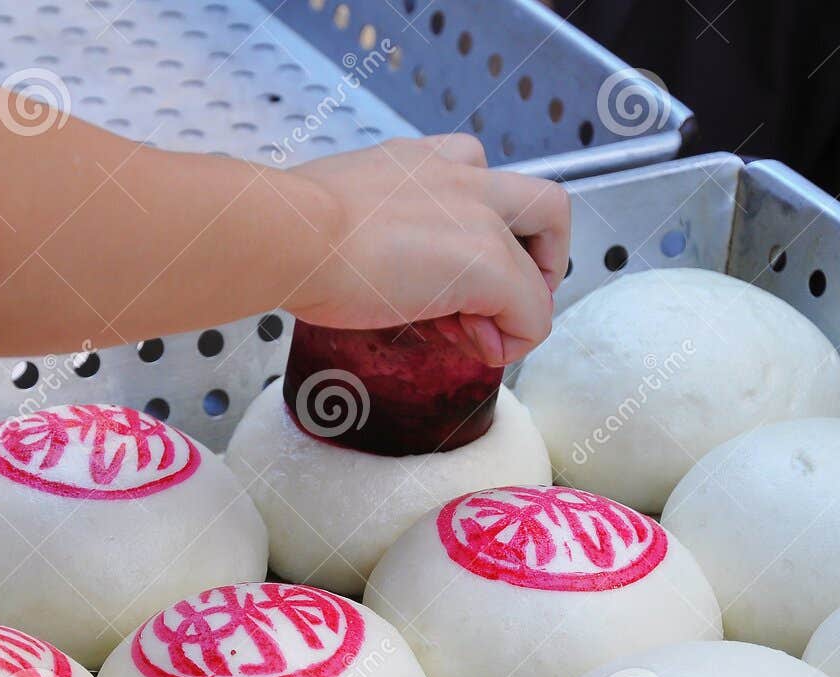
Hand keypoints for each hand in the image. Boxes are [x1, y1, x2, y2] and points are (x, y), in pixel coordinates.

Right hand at [287, 134, 569, 364]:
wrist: (288, 237)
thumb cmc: (287, 232)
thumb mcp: (326, 217)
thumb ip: (354, 231)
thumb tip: (341, 270)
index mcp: (416, 161)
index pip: (474, 180)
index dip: (473, 232)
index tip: (438, 277)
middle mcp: (457, 174)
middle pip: (540, 198)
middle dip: (538, 252)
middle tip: (503, 296)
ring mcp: (478, 214)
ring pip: (551, 238)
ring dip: (530, 291)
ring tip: (484, 330)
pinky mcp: (487, 262)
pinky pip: (534, 309)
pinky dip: (518, 338)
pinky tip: (479, 350)